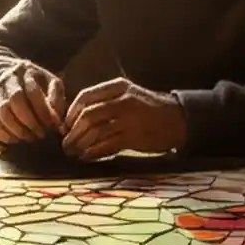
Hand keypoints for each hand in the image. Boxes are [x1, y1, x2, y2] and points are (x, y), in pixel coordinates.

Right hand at [0, 61, 66, 144]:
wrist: (6, 76)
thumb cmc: (36, 83)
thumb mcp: (50, 82)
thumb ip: (57, 98)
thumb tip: (58, 122)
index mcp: (25, 71)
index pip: (33, 91)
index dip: (43, 111)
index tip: (52, 125)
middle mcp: (7, 81)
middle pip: (15, 100)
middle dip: (30, 121)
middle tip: (41, 134)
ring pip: (2, 113)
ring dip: (18, 129)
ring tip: (30, 138)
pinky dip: (5, 135)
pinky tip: (17, 140)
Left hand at [61, 78, 186, 159]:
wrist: (179, 119)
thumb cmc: (149, 109)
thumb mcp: (128, 94)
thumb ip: (105, 101)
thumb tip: (74, 118)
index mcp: (118, 87)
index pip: (85, 97)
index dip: (70, 113)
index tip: (65, 126)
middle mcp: (123, 100)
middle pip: (87, 115)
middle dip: (72, 132)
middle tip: (65, 144)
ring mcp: (129, 119)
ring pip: (95, 132)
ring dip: (80, 145)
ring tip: (73, 152)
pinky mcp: (134, 137)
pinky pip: (107, 145)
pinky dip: (93, 153)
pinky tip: (87, 157)